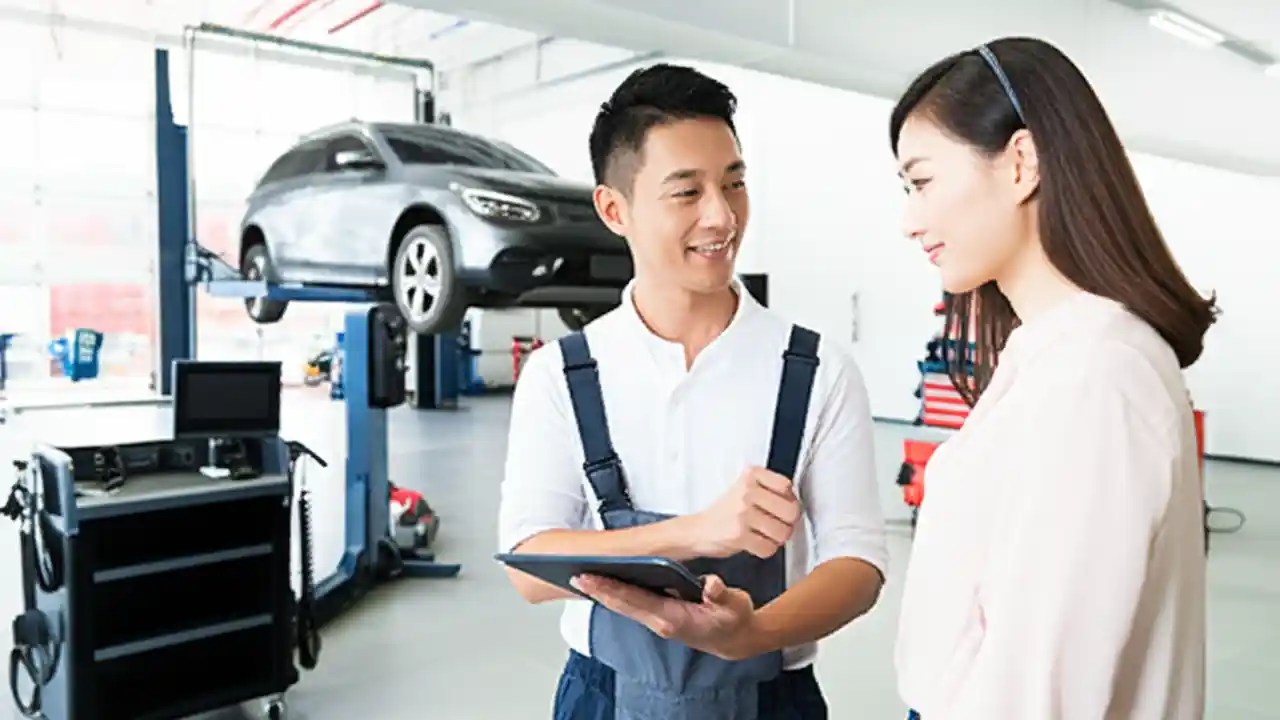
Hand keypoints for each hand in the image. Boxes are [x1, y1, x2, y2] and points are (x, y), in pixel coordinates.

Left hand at [572, 574, 760, 660]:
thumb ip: (721, 595)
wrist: (735, 640)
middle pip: (622, 604)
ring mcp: (658, 621)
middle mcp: (660, 622)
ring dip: (603, 592)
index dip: (610, 588)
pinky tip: (604, 582)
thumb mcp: (735, 606)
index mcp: (673, 619)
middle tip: (573, 574)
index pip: (635, 601)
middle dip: (597, 590)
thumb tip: (710, 584)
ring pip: (624, 605)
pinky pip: (632, 605)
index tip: (589, 578)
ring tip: (581, 576)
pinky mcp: (659, 617)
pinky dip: (616, 594)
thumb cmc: (733, 620)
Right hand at [691, 466, 800, 558]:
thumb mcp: (745, 488)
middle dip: (789, 523)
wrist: (698, 530)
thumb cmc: (725, 512)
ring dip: (778, 538)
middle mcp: (747, 492)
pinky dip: (766, 549)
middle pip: (791, 511)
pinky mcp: (739, 535)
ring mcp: (743, 514)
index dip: (789, 499)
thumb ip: (769, 489)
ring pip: (783, 532)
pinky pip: (769, 548)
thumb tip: (795, 501)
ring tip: (766, 534)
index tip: (781, 505)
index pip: (787, 486)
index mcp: (750, 475)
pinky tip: (757, 543)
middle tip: (779, 524)